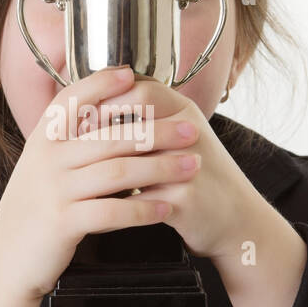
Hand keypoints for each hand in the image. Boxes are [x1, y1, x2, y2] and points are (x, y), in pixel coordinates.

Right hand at [0, 66, 204, 301]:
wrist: (6, 262)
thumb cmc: (33, 215)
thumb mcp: (42, 171)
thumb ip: (69, 148)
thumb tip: (110, 126)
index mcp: (42, 141)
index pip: (72, 100)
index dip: (102, 84)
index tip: (134, 75)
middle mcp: (47, 160)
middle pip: (111, 136)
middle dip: (157, 131)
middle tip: (191, 130)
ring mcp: (54, 190)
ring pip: (118, 172)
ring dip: (161, 168)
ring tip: (191, 166)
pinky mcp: (63, 223)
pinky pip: (112, 211)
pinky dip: (143, 209)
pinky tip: (166, 208)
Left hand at [91, 72, 252, 261]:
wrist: (234, 217)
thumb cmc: (196, 174)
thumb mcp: (176, 136)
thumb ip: (143, 117)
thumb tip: (88, 106)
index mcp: (182, 110)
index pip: (139, 89)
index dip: (104, 100)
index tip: (79, 117)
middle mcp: (187, 130)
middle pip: (135, 119)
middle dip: (97, 131)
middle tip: (73, 146)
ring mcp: (187, 164)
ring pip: (134, 158)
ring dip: (103, 168)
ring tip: (82, 176)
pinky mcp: (185, 199)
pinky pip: (137, 200)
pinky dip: (113, 204)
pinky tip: (97, 206)